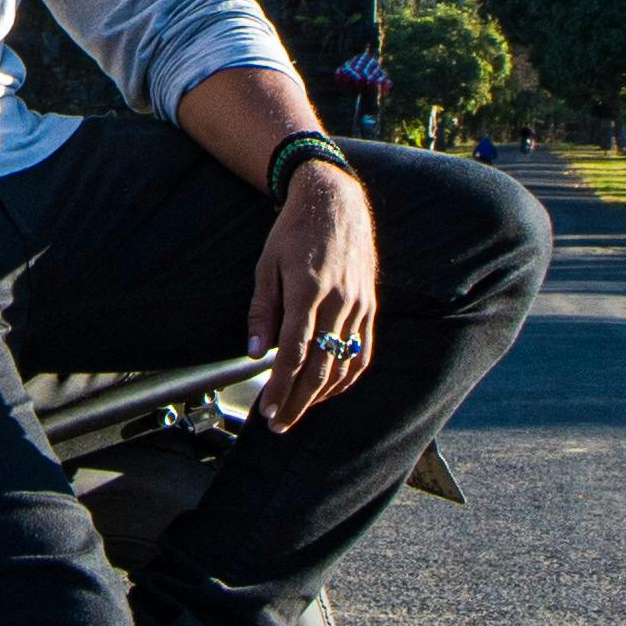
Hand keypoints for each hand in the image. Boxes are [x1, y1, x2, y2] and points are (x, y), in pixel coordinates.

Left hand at [248, 164, 378, 431]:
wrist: (335, 201)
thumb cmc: (293, 232)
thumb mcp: (266, 265)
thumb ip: (261, 311)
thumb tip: (254, 355)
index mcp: (308, 290)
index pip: (294, 352)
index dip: (280, 387)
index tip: (267, 411)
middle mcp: (338, 302)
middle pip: (320, 366)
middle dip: (298, 401)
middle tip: (279, 423)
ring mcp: (359, 306)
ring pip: (343, 364)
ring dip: (321, 395)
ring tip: (298, 411)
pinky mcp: (370, 307)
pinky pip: (363, 351)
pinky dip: (347, 376)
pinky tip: (330, 390)